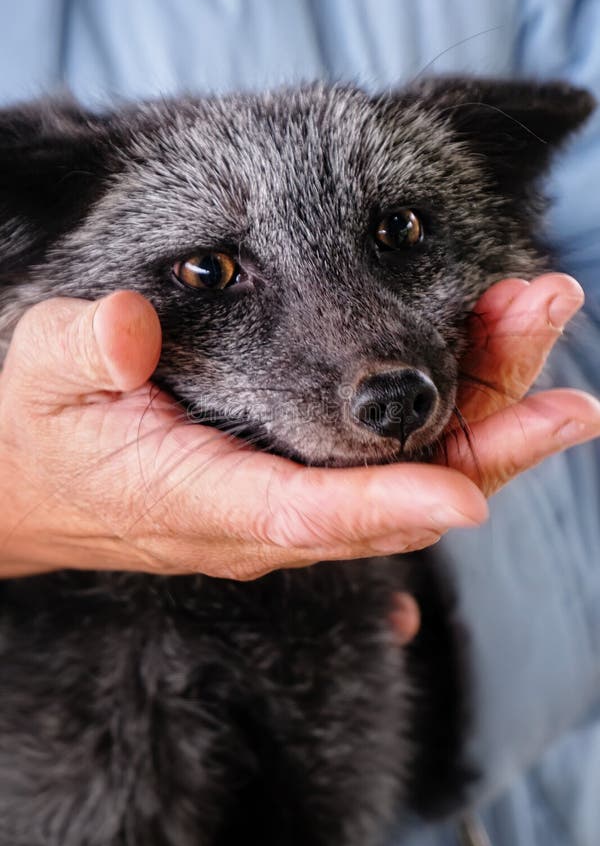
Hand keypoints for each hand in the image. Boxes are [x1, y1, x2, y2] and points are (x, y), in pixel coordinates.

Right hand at [0, 275, 597, 579]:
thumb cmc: (39, 427)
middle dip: (482, 454)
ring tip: (544, 349)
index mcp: (194, 499)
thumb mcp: (40, 372)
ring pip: (405, 486)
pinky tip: (504, 392)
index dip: (382, 506)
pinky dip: (452, 433)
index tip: (466, 494)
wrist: (31, 485)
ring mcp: (283, 508)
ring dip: (485, 431)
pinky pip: (389, 473)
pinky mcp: (296, 487)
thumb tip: (130, 324)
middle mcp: (256, 521)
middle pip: (389, 507)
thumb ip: (82, 350)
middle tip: (570, 401)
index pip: (298, 515)